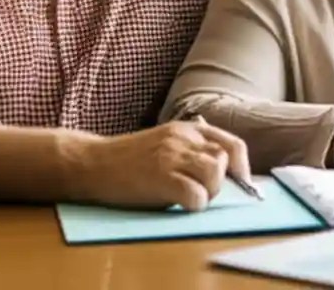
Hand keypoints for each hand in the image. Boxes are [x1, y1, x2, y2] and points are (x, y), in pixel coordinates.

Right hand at [75, 120, 250, 209]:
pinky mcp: (160, 176)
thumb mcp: (166, 143)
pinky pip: (196, 194)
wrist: (92, 163)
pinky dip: (195, 204)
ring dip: (208, 193)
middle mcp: (183, 138)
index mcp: (188, 129)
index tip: (240, 183)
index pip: (232, 145)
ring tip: (189, 197)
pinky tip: (181, 205)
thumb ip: (193, 151)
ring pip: (214, 175)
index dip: (241, 167)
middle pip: (225, 160)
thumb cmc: (130, 160)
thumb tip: (227, 173)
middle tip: (201, 192)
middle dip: (220, 182)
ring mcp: (171, 156)